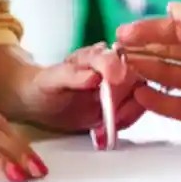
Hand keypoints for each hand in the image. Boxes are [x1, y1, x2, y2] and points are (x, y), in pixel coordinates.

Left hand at [17, 43, 144, 148]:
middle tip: (115, 111)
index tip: (113, 82)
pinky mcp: (118, 105)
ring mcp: (117, 87)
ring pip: (140, 94)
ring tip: (114, 121)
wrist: (40, 102)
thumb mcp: (52, 80)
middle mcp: (111, 68)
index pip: (117, 57)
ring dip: (132, 109)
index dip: (119, 70)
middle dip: (130, 94)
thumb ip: (72, 76)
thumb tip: (95, 76)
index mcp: (95, 56)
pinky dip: (127, 120)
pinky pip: (133, 111)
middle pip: (136, 75)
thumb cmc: (44, 85)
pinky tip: (113, 126)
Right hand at [116, 2, 180, 151]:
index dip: (148, 30)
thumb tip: (172, 5)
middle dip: (141, 52)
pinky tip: (139, 95)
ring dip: (145, 73)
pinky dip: (156, 100)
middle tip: (116, 54)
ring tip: (122, 72)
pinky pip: (174, 105)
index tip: (124, 33)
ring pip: (167, 78)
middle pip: (166, 54)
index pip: (172, 31)